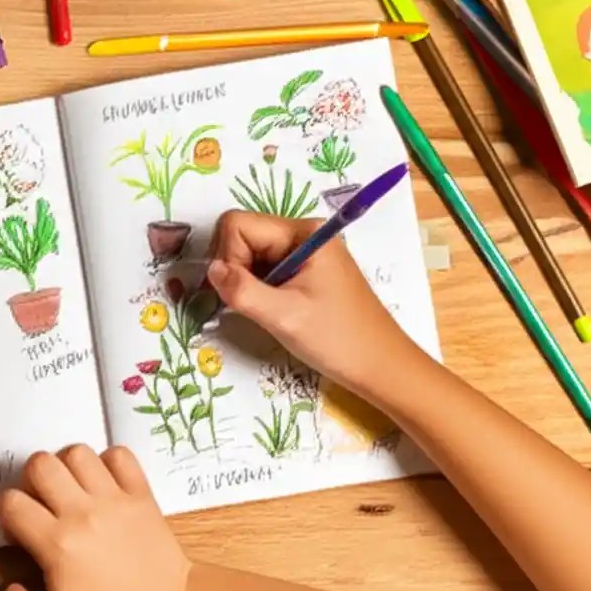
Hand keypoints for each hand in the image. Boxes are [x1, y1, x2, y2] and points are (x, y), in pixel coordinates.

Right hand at [0, 445, 190, 590]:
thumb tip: (8, 589)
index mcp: (58, 544)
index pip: (12, 502)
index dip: (8, 513)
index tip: (22, 529)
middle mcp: (83, 513)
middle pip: (40, 464)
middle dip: (31, 479)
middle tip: (43, 502)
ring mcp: (114, 499)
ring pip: (77, 453)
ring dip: (67, 466)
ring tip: (72, 489)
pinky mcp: (141, 493)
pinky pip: (119, 455)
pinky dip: (108, 461)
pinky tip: (104, 483)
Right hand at [205, 211, 423, 396]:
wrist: (380, 366)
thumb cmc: (337, 339)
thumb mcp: (283, 316)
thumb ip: (241, 290)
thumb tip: (210, 270)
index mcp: (303, 232)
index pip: (238, 225)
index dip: (228, 256)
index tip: (239, 291)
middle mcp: (303, 234)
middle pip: (243, 236)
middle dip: (235, 268)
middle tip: (250, 303)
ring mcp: (306, 252)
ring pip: (252, 254)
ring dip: (246, 282)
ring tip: (265, 311)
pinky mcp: (306, 271)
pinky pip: (267, 268)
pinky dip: (259, 288)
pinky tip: (272, 310)